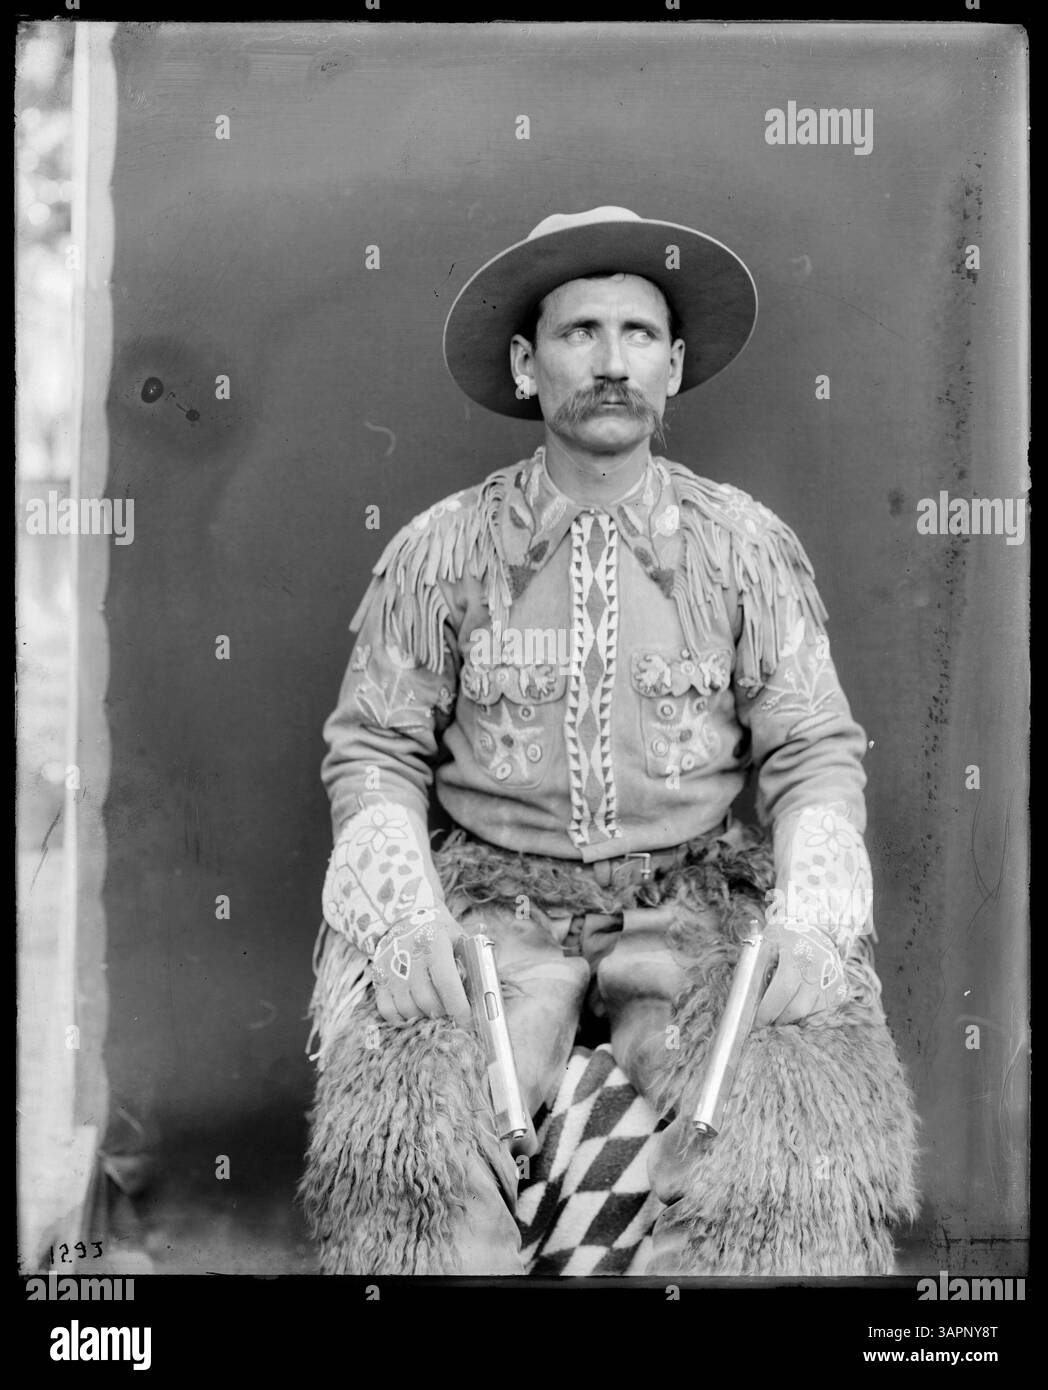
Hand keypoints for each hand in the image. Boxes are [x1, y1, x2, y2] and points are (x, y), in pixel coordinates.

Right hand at [370, 905, 471, 1026]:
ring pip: (408, 1009)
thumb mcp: (459, 938)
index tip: (467, 1019)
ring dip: (424, 1016)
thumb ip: (472, 962)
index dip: (458, 1006)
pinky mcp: (378, 978)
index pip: (447, 983)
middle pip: (427, 1001)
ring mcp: (390, 969)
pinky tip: (414, 1011)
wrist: (404, 915)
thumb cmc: (439, 931)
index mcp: (435, 944)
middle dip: (443, 1013)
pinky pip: (388, 1011)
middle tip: (451, 1013)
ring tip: (434, 1009)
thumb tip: (485, 994)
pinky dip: (402, 1018)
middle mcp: (410, 957)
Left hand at [754, 916, 848, 1026]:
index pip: (783, 989)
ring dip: (790, 1017)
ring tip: (779, 1010)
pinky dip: (804, 1015)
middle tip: (765, 1020)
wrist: (818, 927)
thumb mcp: (766, 943)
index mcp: (798, 955)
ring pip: (808, 1014)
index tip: (756, 1022)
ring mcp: (831, 982)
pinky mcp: (839, 991)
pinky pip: (819, 1013)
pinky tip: (794, 1004)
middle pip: (797, 1008)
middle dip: (777, 1019)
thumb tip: (747, 1000)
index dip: (768, 1010)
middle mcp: (819, 970)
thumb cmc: (785, 937)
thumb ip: (756, 968)